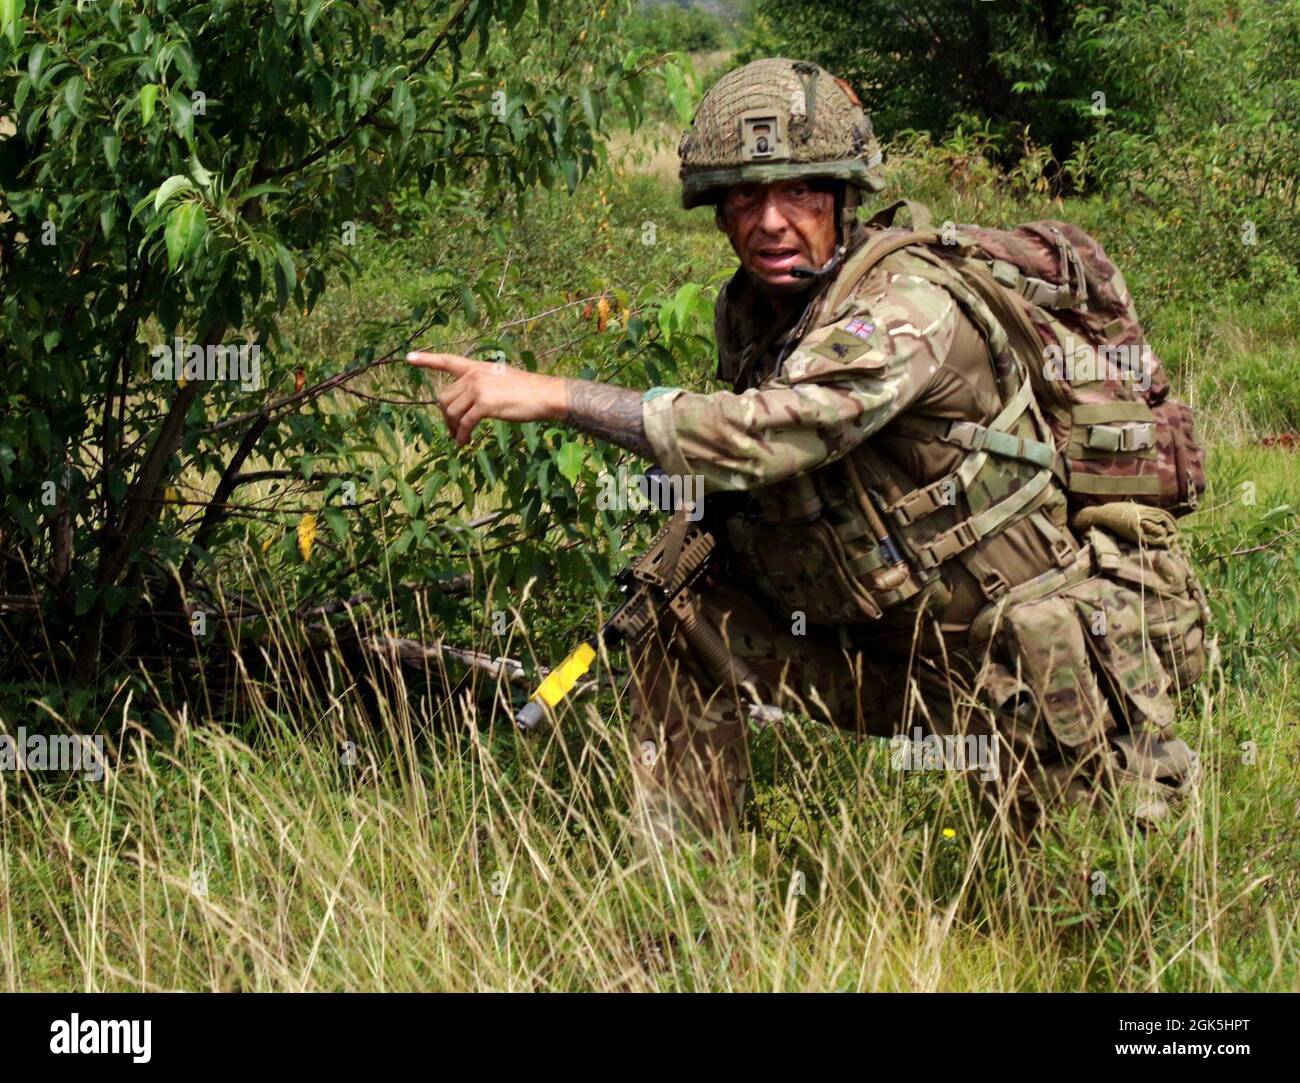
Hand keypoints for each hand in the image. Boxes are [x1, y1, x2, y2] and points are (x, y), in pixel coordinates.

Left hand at [406, 352, 567, 444]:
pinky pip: (464, 423)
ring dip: (453, 429)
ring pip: (452, 412)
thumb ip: (480, 387)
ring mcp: (478, 388)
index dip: (427, 360)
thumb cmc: (527, 392)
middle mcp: (474, 375)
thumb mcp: (500, 381)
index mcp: (477, 367)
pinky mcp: (484, 404)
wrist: (544, 395)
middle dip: (445, 417)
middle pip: (444, 397)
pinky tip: (465, 443)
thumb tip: (465, 406)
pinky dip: (462, 435)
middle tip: (453, 430)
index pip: (447, 361)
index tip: (408, 358)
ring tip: (461, 439)